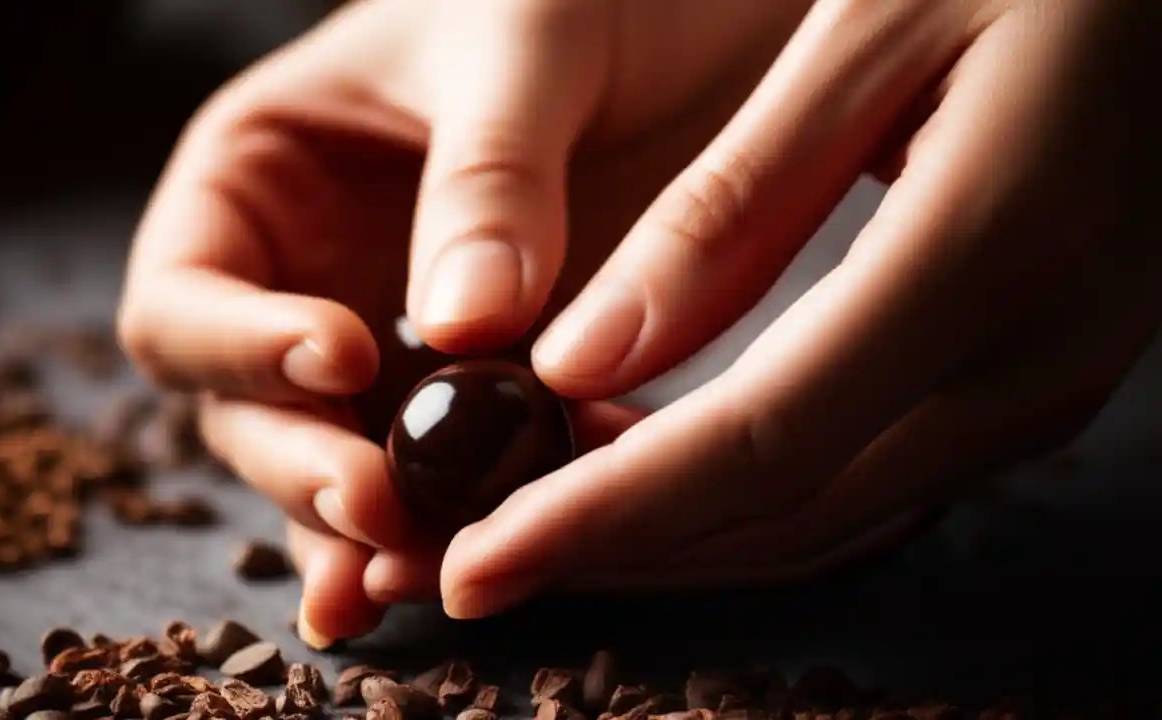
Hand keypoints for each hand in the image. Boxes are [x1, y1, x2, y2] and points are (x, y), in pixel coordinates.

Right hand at [118, 0, 813, 644]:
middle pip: (257, 415)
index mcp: (262, 178)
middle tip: (383, 511)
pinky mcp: (495, 387)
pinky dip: (498, 511)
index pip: (185, 297)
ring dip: (392, 531)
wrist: (692, 10)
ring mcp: (402, 344)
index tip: (341, 358)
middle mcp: (313, 277)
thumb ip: (487, 176)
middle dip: (311, 470)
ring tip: (431, 578)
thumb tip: (460, 327)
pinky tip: (531, 543)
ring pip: (360, 465)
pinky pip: (476, 469)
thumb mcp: (520, 45)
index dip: (240, 348)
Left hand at [438, 0, 1160, 618]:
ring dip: (674, 532)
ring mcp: (1045, 382)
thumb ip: (733, 209)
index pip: (754, 445)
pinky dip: (743, 491)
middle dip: (616, 550)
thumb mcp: (875, 31)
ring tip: (537, 518)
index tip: (476, 563)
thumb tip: (583, 360)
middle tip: (475, 559)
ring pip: (824, 515)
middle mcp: (1030, 359)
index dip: (602, 517)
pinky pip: (866, 473)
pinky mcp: (1032, 374)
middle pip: (783, 512)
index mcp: (985, 253)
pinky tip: (654, 461)